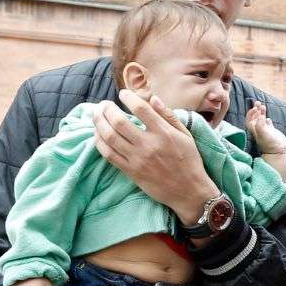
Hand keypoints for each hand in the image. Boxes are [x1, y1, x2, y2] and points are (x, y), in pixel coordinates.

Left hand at [92, 91, 218, 223]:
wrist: (189, 191)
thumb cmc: (189, 161)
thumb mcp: (185, 135)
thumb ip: (168, 116)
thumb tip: (153, 98)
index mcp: (164, 133)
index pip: (141, 109)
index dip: (128, 98)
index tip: (123, 94)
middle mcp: (149, 145)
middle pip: (119, 121)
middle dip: (107, 109)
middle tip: (104, 104)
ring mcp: (138, 159)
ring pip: (110, 137)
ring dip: (99, 122)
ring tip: (97, 115)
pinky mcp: (131, 171)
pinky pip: (108, 154)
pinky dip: (99, 142)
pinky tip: (98, 134)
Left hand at [246, 100, 285, 155]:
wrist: (278, 152)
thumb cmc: (269, 144)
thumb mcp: (262, 133)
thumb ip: (260, 123)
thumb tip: (260, 114)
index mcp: (254, 129)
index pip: (249, 119)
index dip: (251, 112)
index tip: (256, 108)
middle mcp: (258, 129)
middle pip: (254, 117)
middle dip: (255, 109)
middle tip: (257, 102)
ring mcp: (265, 131)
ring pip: (261, 119)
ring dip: (262, 112)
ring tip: (263, 106)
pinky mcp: (272, 132)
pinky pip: (268, 125)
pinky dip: (268, 120)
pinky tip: (269, 118)